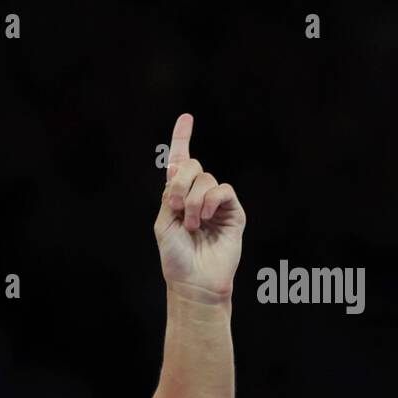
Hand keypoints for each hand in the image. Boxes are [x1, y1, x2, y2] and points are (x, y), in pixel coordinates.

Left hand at [153, 114, 245, 299]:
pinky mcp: (233, 211)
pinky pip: (223, 189)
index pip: (180, 163)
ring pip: (206, 179)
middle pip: (192, 165)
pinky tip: (204, 219)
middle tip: (174, 206)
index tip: (186, 117)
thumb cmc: (175, 257)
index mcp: (178, 197)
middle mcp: (198, 196)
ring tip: (192, 225)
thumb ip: (170, 194)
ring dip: (193, 201)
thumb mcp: (164, 223)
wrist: (194, 280)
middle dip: (180, 182)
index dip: (182, 138)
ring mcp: (216, 203)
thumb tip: (178, 166)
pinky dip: (210, 201)